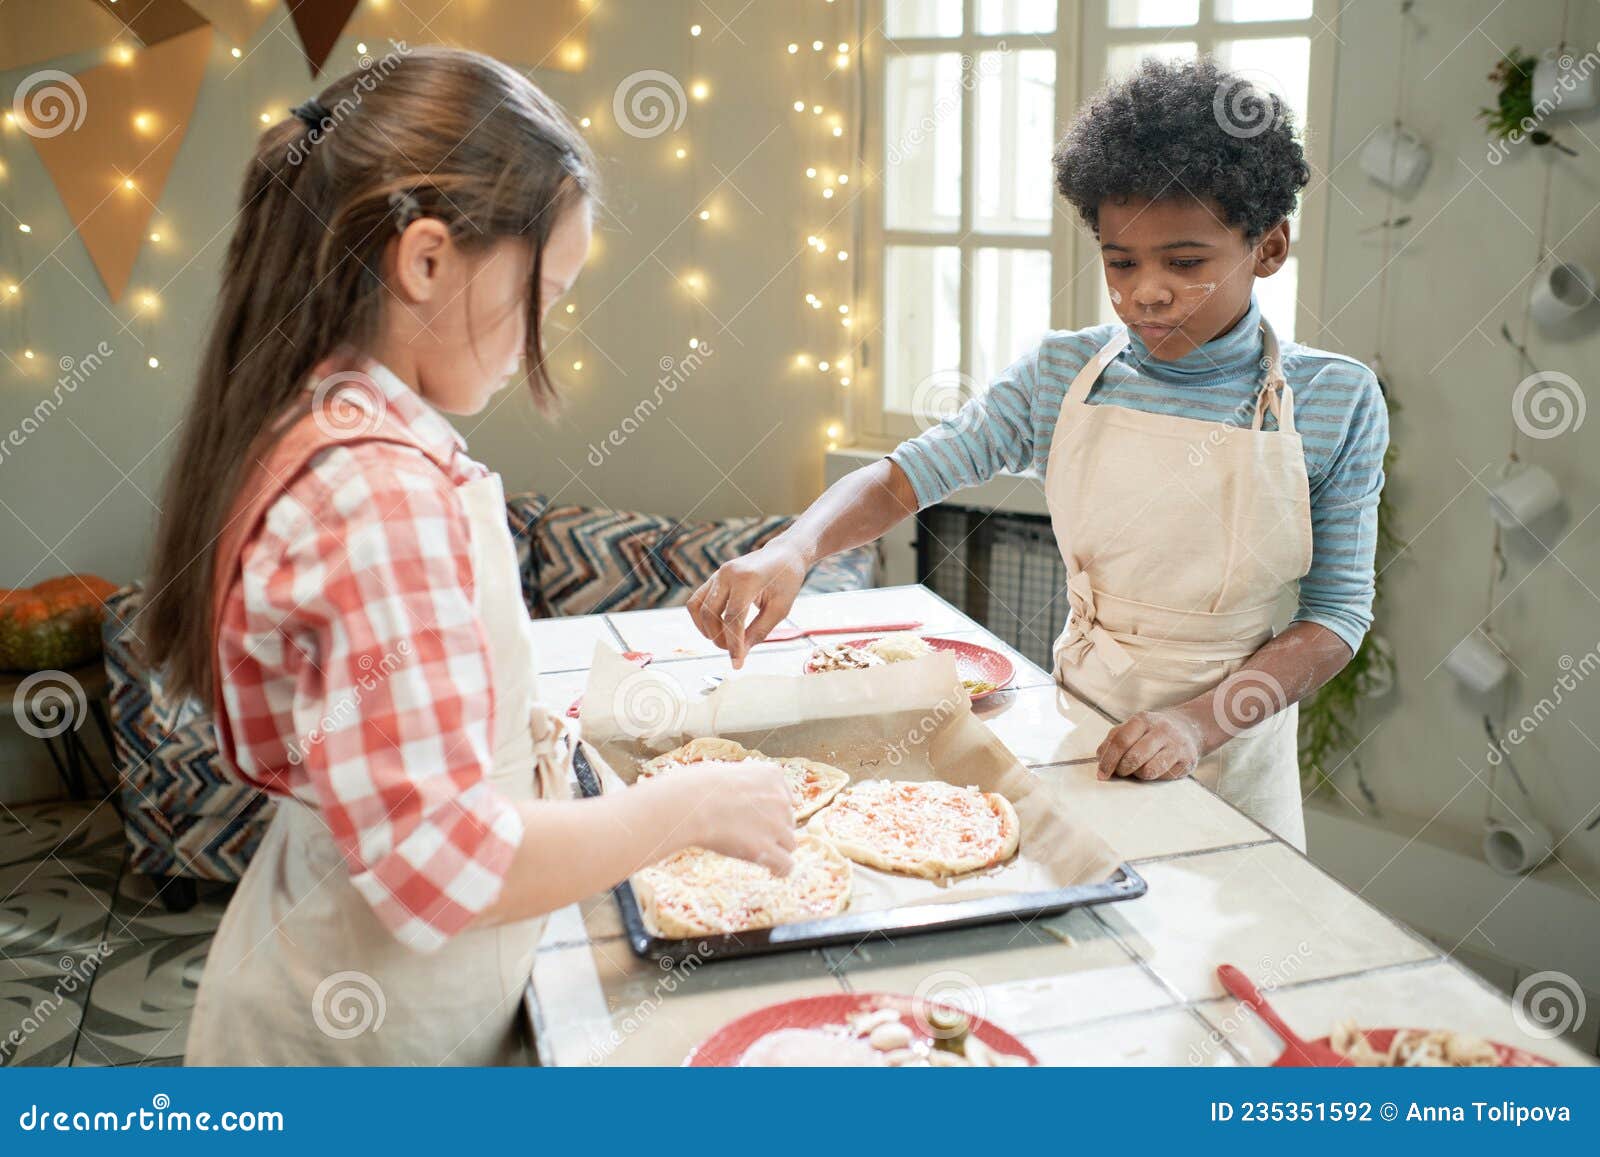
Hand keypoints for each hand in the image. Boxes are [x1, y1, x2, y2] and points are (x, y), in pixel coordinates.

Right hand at [650, 760, 796, 874]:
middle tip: (746, 834)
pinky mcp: (765, 848)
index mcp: (773, 775)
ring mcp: (776, 824)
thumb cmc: (698, 788)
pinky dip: (780, 869)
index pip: (786, 799)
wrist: (691, 803)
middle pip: (788, 822)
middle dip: (773, 830)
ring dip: (776, 849)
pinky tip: (772, 872)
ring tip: (755, 852)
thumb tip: (745, 803)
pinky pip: (786, 864)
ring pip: (790, 844)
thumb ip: (742, 786)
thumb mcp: (727, 773)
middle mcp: (781, 798)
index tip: (755, 819)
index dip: (771, 812)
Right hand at [687, 544, 807, 668]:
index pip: (733, 618)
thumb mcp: (779, 609)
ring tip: (724, 640)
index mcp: (747, 579)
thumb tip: (739, 655)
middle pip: (711, 614)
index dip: (733, 644)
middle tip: (735, 651)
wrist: (784, 555)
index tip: (737, 663)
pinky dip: (702, 618)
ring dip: (706, 629)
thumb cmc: (786, 582)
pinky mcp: (714, 577)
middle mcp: (728, 574)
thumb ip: (758, 632)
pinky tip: (716, 628)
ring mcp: (718, 573)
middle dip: (719, 638)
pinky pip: (697, 600)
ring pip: (697, 607)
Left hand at [1096, 709, 1202, 781]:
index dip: (1108, 760)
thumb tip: (1100, 756)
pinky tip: (1157, 769)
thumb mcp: (1133, 728)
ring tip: (1139, 769)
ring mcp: (1176, 744)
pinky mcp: (1187, 760)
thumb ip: (1114, 739)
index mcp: (1142, 720)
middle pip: (1134, 757)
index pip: (1120, 741)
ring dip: (1138, 775)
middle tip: (1121, 772)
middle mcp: (1161, 730)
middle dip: (1122, 769)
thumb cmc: (1152, 731)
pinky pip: (1164, 777)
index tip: (1101, 775)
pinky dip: (1155, 777)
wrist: (1189, 728)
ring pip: (1148, 770)